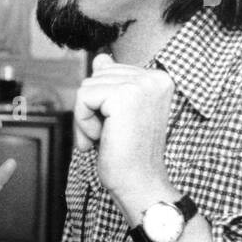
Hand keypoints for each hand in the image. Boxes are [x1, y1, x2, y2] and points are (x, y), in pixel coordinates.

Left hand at [75, 54, 175, 219]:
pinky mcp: (125, 95)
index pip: (108, 72)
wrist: (140, 184)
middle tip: (109, 136)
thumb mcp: (118, 113)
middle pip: (95, 77)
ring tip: (108, 139)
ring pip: (86, 87)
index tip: (116, 127)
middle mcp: (155, 77)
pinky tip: (102, 140)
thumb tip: (101, 57)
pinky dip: (83, 122)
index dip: (100, 103)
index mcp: (158, 79)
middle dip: (91, 110)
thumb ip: (111, 82)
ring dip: (87, 119)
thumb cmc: (128, 154)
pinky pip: (83, 98)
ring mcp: (143, 84)